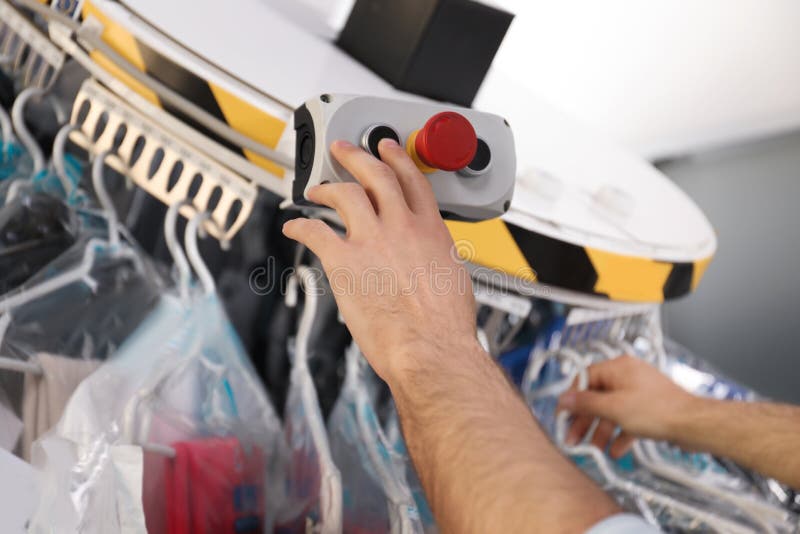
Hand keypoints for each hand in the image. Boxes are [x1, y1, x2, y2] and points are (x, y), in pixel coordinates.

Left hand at [282, 139, 478, 384]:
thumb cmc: (445, 325)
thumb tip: (430, 263)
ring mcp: (372, 240)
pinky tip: (294, 227)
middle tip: (344, 150)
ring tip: (316, 188)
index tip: (386, 149)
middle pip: (375, 175)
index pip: (412, 180)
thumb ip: (436, 259)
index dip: (397, 158)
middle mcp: (401, 226)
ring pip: (345, 194)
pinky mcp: (344, 261)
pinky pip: (315, 232)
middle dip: (356, 157)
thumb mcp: (454, 278)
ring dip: (326, 187)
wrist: (431, 347)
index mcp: (430, 230)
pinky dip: (300, 226)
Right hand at [558, 355, 696, 457]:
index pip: (585, 379)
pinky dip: (620, 433)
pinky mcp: (649, 408)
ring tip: (594, 448)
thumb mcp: (614, 408)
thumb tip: (565, 398)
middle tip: (573, 438)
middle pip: (597, 397)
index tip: (563, 415)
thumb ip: (586, 403)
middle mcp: (628, 377)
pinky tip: (616, 450)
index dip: (572, 398)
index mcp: (618, 368)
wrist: (694, 424)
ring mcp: (639, 392)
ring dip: (601, 430)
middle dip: (585, 420)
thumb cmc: (660, 410)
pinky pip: (627, 419)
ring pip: (612, 411)